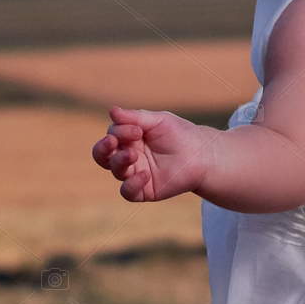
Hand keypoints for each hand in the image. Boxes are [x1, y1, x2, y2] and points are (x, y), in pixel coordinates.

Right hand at [92, 105, 209, 202]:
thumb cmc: (180, 134)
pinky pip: (128, 192)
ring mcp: (135, 174)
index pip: (111, 135)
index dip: (118, 132)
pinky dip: (131, 184)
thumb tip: (112, 111)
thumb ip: (134, 117)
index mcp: (128, 139)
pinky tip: (144, 174)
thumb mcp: (157, 121)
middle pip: (102, 155)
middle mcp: (128, 156)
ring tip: (133, 155)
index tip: (138, 130)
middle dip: (103, 148)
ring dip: (119, 161)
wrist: (202, 154)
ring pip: (115, 171)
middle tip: (112, 141)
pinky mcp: (145, 190)